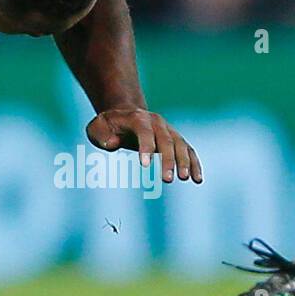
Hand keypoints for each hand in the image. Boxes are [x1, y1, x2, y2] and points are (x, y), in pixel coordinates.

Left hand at [85, 107, 202, 183]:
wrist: (124, 115)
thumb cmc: (107, 126)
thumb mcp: (97, 127)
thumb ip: (101, 135)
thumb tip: (113, 143)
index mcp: (136, 117)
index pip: (143, 131)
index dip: (145, 147)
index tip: (144, 166)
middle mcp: (156, 121)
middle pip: (166, 139)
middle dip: (168, 159)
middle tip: (167, 180)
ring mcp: (168, 130)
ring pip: (181, 144)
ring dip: (185, 162)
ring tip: (186, 179)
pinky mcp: (175, 139)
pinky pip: (188, 150)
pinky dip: (194, 163)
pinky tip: (198, 179)